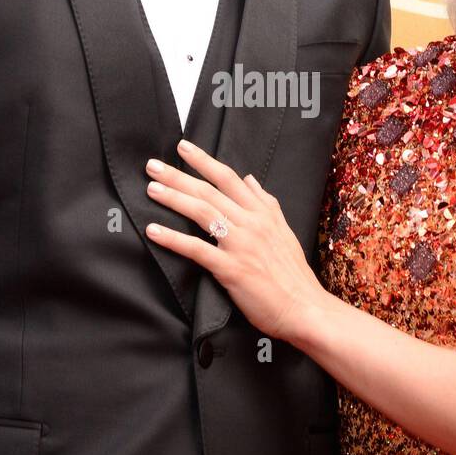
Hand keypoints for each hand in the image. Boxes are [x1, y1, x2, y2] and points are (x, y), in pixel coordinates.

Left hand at [143, 138, 329, 342]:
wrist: (304, 308)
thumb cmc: (293, 274)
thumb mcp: (284, 230)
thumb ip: (266, 203)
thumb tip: (250, 179)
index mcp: (263, 213)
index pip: (229, 178)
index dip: (203, 161)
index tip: (182, 147)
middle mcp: (252, 223)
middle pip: (209, 191)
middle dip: (178, 176)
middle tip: (153, 166)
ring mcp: (241, 245)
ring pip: (202, 212)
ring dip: (173, 199)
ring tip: (151, 190)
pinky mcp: (231, 269)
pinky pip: (197, 249)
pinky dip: (173, 239)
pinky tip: (153, 231)